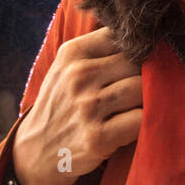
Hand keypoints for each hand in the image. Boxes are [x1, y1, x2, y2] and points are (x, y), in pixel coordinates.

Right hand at [10, 25, 142, 184]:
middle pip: (136, 62)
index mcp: (72, 53)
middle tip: (145, 86)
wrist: (37, 150)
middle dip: (147, 73)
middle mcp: (78, 76)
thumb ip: (98, 48)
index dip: (137, 47)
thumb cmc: (62, 102)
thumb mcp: (67, 66)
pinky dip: (144, 121)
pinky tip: (135, 123)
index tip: (143, 57)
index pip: (121, 35)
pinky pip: (139, 119)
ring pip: (141, 89)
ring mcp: (88, 107)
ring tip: (141, 104)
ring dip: (148, 98)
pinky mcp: (98, 137)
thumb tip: (142, 34)